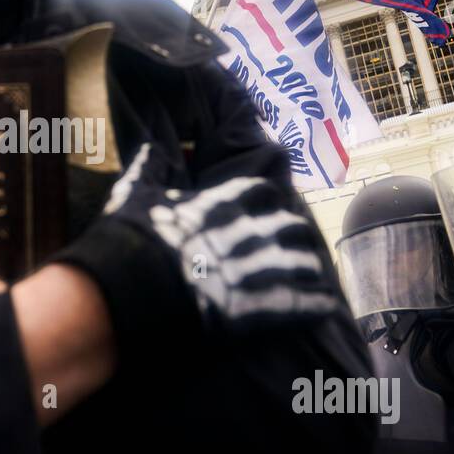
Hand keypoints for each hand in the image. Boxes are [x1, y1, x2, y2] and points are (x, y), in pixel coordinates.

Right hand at [60, 142, 339, 344]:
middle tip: (294, 242)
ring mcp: (257, 271)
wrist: (128, 289)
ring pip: (303, 264)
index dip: (267, 199)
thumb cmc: (130, 240)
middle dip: (293, 235)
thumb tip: (150, 145)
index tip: (269, 205)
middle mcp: (248, 232)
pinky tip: (325, 306)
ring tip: (312, 275)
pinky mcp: (259, 308)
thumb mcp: (134, 194)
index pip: (261, 192)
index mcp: (222, 204)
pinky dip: (316, 304)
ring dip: (308, 269)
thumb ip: (148, 167)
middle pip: (290, 227)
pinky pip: (303, 304)